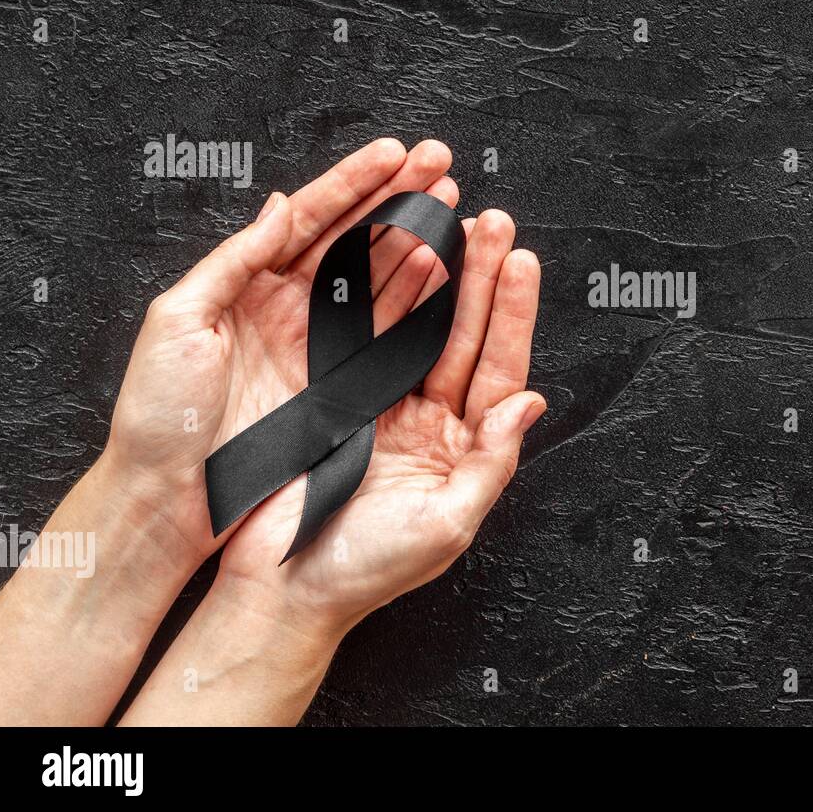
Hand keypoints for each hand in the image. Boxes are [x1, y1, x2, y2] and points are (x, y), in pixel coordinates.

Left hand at [104, 137, 472, 560]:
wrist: (169, 498)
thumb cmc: (158, 414)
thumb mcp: (178, 322)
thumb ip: (232, 261)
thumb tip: (278, 207)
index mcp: (246, 284)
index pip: (310, 218)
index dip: (354, 183)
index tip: (397, 154)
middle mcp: (289, 308)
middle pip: (354, 240)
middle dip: (399, 199)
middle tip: (440, 164)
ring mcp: (318, 347)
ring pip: (378, 280)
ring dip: (416, 241)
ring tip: (452, 208)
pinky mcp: (339, 387)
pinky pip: (385, 335)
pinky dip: (417, 301)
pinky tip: (442, 272)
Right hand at [214, 199, 544, 631]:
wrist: (280, 593)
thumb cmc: (364, 571)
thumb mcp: (445, 526)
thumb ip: (492, 463)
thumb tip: (532, 403)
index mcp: (461, 447)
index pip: (498, 366)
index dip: (511, 313)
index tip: (521, 259)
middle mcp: (428, 419)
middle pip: (462, 333)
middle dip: (479, 274)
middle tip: (491, 219)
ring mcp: (382, 405)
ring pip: (415, 324)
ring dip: (432, 273)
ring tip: (447, 218)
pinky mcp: (336, 398)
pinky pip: (362, 335)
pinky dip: (375, 294)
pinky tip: (388, 255)